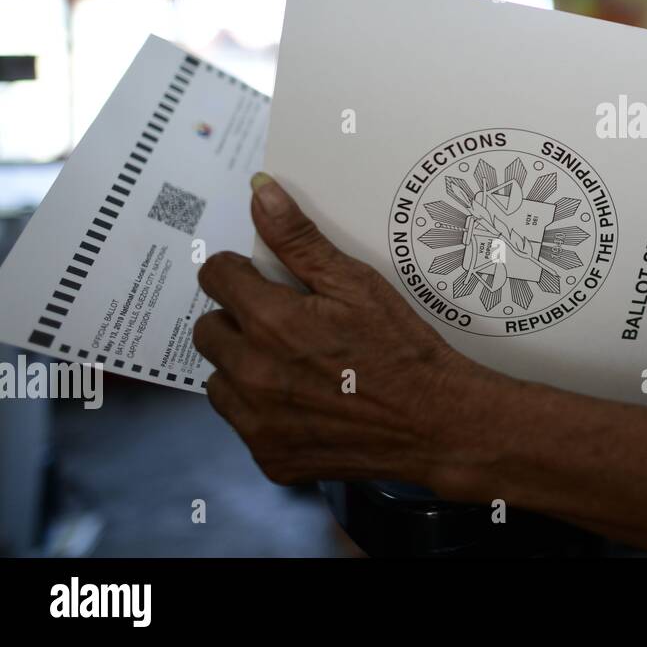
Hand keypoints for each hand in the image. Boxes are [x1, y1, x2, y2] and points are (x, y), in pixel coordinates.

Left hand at [194, 172, 497, 488]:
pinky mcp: (270, 456)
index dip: (241, 271)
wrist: (436, 422)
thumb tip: (261, 192)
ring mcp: (257, 421)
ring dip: (243, 367)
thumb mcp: (356, 283)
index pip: (216, 277)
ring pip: (218, 380)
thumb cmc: (402, 348)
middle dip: (238, 320)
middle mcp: (252, 373)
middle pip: (208, 330)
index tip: (265, 280)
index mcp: (271, 322)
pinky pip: (242, 424)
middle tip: (283, 325)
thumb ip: (299, 240)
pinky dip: (262, 411)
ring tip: (292, 365)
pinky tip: (305, 402)